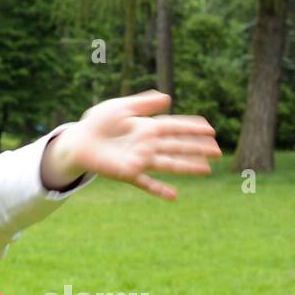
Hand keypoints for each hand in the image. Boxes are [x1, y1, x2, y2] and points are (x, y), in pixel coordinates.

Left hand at [41, 90, 221, 199]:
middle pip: (176, 146)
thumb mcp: (119, 107)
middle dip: (196, 148)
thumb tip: (167, 98)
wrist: (78, 141)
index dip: (191, 127)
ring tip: (206, 170)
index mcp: (146, 127)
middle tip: (217, 151)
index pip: (173, 127)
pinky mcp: (127, 173)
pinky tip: (173, 196)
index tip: (210, 128)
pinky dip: (158, 190)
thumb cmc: (98, 122)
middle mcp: (146, 145)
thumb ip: (142, 104)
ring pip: (167, 164)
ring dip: (186, 167)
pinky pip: (145, 183)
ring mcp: (138, 160)